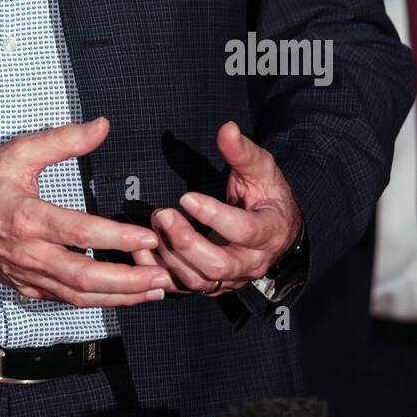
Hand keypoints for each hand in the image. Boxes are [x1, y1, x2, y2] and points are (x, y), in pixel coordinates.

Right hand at [0, 116, 171, 306]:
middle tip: (162, 276)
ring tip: (153, 291)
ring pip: (79, 296)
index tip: (148, 236)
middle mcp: (29, 253)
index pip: (80, 232)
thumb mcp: (18, 152)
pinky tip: (120, 295)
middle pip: (85, 277)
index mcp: (28, 217)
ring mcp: (28, 274)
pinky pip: (66, 299)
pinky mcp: (27, 286)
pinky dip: (97, 301)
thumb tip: (101, 126)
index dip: (118, 237)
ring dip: (120, 297)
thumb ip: (63, 140)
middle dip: (128, 281)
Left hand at [131, 121, 302, 296]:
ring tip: (154, 222)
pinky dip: (157, 272)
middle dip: (186, 242)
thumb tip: (227, 128)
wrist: (276, 230)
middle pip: (218, 266)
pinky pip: (181, 287)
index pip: (244, 231)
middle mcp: (250, 262)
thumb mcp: (262, 170)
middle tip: (163, 214)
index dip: (215, 216)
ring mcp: (229, 279)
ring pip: (197, 280)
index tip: (186, 196)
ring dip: (170, 254)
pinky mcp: (209, 285)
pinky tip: (140, 250)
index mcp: (268, 232)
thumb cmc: (267, 196)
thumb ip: (243, 152)